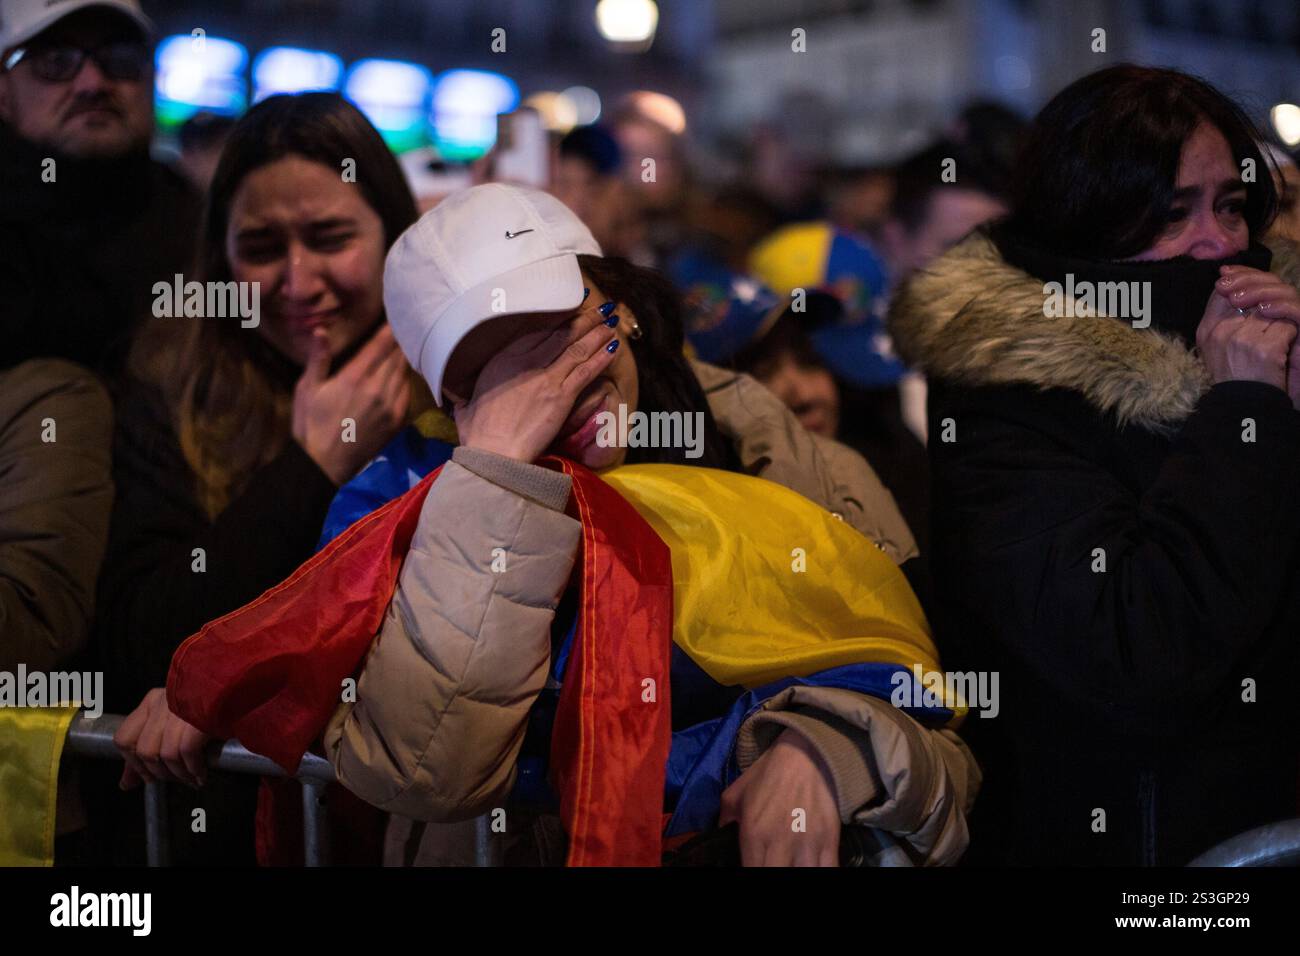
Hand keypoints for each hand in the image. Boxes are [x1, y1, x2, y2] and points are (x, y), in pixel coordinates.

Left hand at [113, 688, 211, 789]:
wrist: (242, 685)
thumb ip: (147, 751)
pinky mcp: (198, 718)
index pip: (124, 738)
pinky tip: (202, 773)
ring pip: (165, 754)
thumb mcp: (175, 724)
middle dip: (159, 773)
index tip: (148, 777)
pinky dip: (194, 768)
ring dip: (180, 774)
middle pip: (144, 750)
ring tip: (192, 779)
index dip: (133, 764)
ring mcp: (180, 710)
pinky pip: (186, 752)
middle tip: (175, 779)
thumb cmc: (211, 704)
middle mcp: (163, 703)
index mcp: (153, 700)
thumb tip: (126, 784)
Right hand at [293, 324, 410, 484]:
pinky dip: (407, 378)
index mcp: (354, 378)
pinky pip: (408, 391)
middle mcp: (378, 389)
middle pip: (397, 356)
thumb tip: (321, 331)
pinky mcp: (398, 420)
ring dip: (406, 357)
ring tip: (408, 343)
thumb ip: (318, 359)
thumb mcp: (307, 389)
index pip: (380, 345)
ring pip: (405, 372)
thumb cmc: (310, 424)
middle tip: (407, 324)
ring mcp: (391, 406)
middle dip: (401, 339)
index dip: (390, 328)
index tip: (396, 315)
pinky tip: (403, 372)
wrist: (324, 465)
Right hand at [452, 302, 620, 461]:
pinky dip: (601, 357)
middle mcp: (525, 361)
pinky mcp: (561, 395)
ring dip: (597, 333)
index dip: (557, 317)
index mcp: (503, 359)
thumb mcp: (465, 407)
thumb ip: (463, 396)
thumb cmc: (478, 434)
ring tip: (612, 321)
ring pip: (577, 348)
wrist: (493, 452)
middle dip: (584, 319)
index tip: (572, 306)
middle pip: (561, 334)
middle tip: (601, 308)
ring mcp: (545, 376)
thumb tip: (454, 397)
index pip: (537, 331)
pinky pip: (586, 370)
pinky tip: (614, 346)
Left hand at [718, 728, 840, 865]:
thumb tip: (721, 839)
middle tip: (771, 862)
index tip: (754, 864)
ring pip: (804, 875)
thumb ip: (725, 822)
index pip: (751, 873)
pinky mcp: (830, 841)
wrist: (805, 753)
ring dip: (796, 873)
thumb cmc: (768, 774)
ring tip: (791, 864)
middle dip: (771, 872)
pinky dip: (820, 870)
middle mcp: (781, 843)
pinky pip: (828, 870)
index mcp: (754, 834)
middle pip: (775, 876)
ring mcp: (808, 845)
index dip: (750, 873)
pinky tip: (811, 865)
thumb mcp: (735, 795)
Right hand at [1215, 265, 1299, 406]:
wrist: (1244, 405)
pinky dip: (1289, 335)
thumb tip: (1234, 286)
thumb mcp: (1216, 346)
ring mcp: (1242, 339)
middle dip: (1266, 294)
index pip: (1222, 292)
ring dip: (1279, 319)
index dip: (1238, 280)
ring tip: (1277, 335)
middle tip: (1275, 304)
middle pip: (1249, 295)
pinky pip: (1285, 326)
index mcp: (1206, 331)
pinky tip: (1284, 348)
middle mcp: (1221, 332)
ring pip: (1271, 310)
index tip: (1248, 281)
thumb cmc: (1234, 375)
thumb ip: (1222, 317)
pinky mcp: (1264, 348)